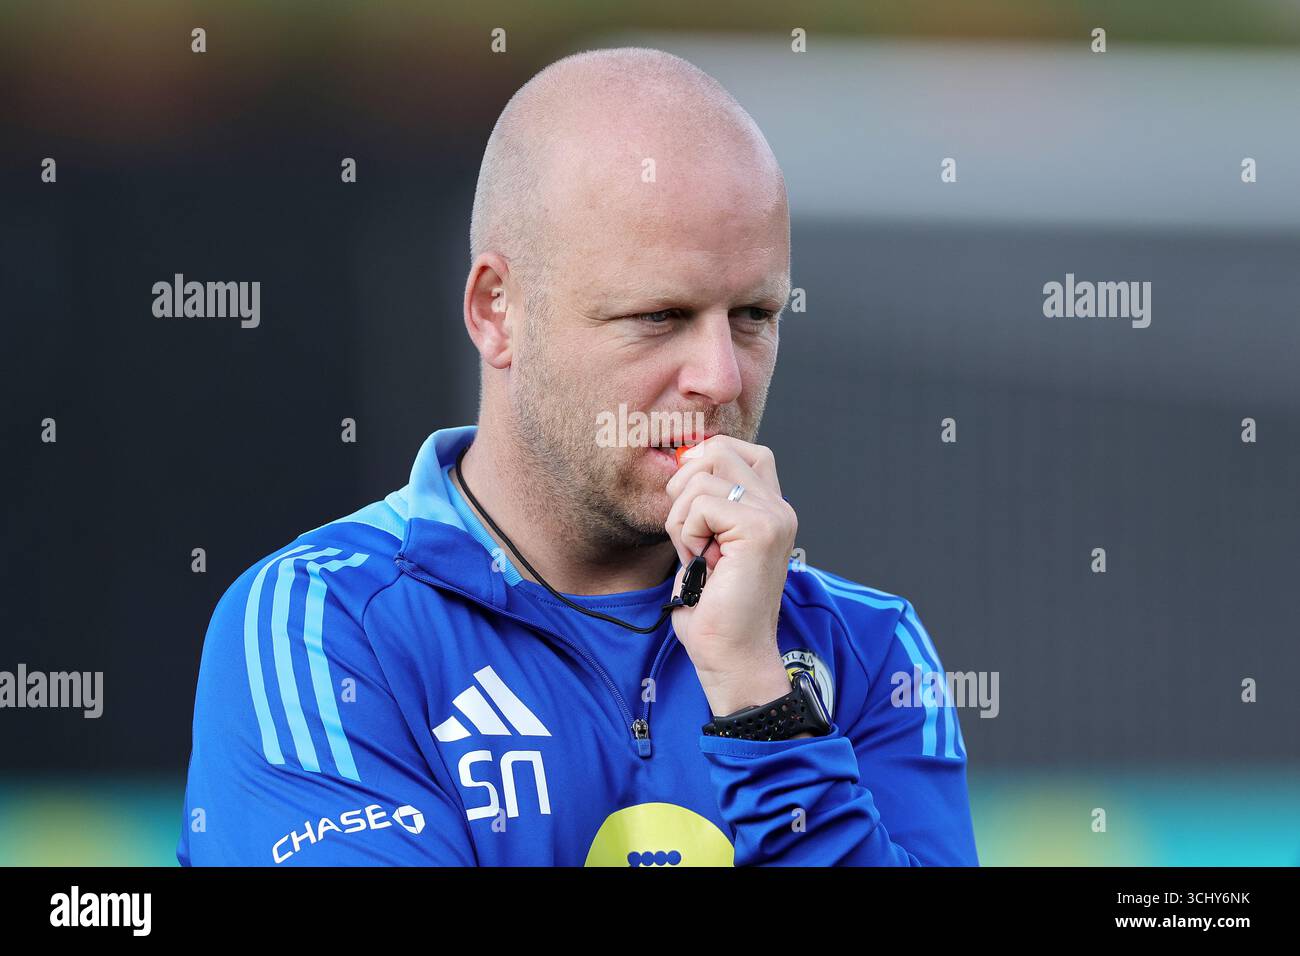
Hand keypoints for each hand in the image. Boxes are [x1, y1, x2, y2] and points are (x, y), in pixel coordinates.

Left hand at [663, 436, 798, 716]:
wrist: (731, 657)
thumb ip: (703, 504)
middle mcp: (778, 507)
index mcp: (769, 508)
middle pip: (716, 451)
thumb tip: (680, 463)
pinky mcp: (760, 530)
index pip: (735, 449)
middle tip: (689, 535)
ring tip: (698, 557)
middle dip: (683, 489)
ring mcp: (773, 516)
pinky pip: (700, 506)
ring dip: (682, 521)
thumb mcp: (705, 544)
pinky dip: (687, 536)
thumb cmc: (713, 610)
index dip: (701, 463)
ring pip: (700, 479)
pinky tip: (702, 564)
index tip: (688, 505)